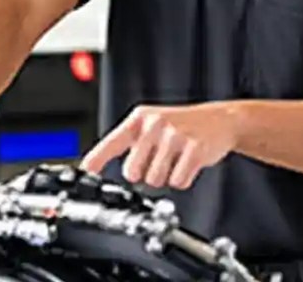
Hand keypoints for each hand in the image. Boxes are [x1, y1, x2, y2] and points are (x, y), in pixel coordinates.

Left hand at [80, 102, 241, 188]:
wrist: (220, 119)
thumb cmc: (182, 125)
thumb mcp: (151, 124)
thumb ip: (126, 143)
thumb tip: (92, 165)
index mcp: (139, 119)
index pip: (110, 143)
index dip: (94, 162)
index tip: (82, 174)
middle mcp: (155, 125)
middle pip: (132, 173)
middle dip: (145, 173)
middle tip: (160, 160)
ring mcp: (175, 136)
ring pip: (155, 180)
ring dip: (165, 177)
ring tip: (175, 159)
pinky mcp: (194, 149)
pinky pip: (178, 182)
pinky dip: (183, 179)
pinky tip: (188, 162)